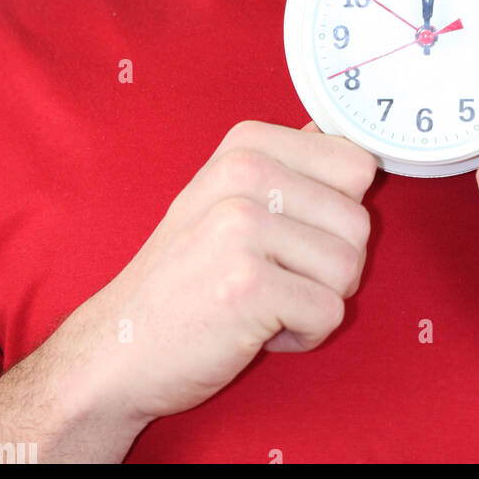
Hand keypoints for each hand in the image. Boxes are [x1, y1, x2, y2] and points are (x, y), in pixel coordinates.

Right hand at [69, 119, 377, 424]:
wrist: (119, 344)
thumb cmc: (182, 278)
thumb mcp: (227, 197)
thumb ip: (286, 164)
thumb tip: (338, 133)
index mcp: (248, 144)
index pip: (357, 163)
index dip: (340, 211)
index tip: (295, 233)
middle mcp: (246, 172)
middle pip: (360, 221)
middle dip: (333, 263)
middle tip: (278, 276)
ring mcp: (244, 226)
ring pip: (349, 267)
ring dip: (318, 300)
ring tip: (267, 300)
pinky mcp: (248, 284)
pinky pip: (329, 312)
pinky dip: (306, 333)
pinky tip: (260, 328)